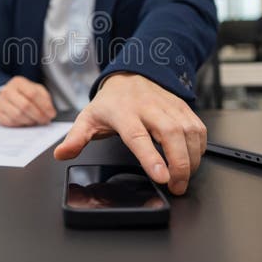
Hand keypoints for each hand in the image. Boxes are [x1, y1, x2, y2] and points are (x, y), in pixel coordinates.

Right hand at [0, 76, 56, 126]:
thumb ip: (45, 98)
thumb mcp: (35, 89)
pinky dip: (21, 124)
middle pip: (25, 105)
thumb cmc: (23, 93)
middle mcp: (8, 91)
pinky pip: (11, 122)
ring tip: (36, 121)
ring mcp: (1, 102)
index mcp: (18, 82)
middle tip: (45, 120)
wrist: (6, 96)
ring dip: (30, 121)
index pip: (33, 94)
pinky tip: (26, 122)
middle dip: (38, 115)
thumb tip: (50, 112)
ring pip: (18, 115)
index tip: (51, 114)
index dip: (44, 106)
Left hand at [53, 72, 206, 194]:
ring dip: (191, 158)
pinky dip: (199, 146)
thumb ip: (76, 138)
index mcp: (124, 113)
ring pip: (188, 131)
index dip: (151, 158)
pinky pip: (198, 127)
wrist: (131, 75)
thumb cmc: (111, 102)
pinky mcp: (182, 107)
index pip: (138, 137)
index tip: (162, 177)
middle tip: (176, 186)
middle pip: (171, 134)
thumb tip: (61, 154)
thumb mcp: (88, 118)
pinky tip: (192, 159)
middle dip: (179, 163)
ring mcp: (168, 106)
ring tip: (184, 178)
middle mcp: (149, 108)